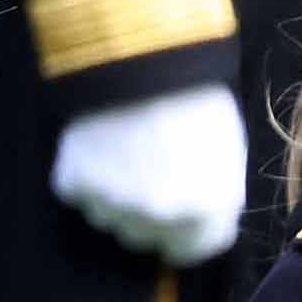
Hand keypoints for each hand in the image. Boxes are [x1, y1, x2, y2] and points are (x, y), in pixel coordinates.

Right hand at [48, 88, 251, 265]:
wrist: (142, 50)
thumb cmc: (192, 94)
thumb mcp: (225, 149)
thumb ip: (213, 196)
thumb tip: (199, 219)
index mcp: (208, 207)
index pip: (193, 250)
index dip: (185, 235)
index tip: (175, 223)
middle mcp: (161, 215)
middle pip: (143, 238)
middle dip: (144, 214)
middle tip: (143, 170)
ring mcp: (115, 202)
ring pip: (106, 217)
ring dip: (111, 194)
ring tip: (120, 147)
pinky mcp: (76, 183)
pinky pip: (75, 192)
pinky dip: (81, 172)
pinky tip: (96, 141)